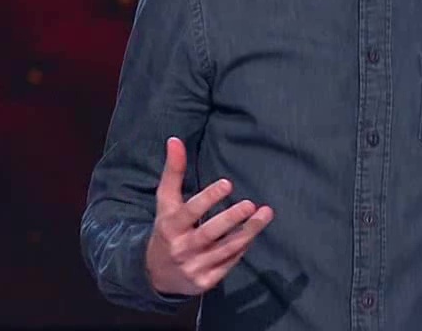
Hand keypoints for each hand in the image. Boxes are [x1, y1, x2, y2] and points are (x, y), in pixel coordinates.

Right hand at [145, 136, 274, 295]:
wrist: (156, 274)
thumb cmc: (167, 228)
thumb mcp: (165, 201)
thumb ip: (173, 172)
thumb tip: (175, 140)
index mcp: (170, 226)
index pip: (189, 212)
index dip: (208, 199)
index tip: (227, 183)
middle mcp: (181, 248)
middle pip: (209, 234)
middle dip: (230, 219)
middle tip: (250, 204)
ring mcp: (194, 267)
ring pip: (225, 250)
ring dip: (247, 232)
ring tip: (265, 214)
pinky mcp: (206, 281)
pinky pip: (229, 263)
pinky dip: (242, 248)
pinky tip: (254, 232)